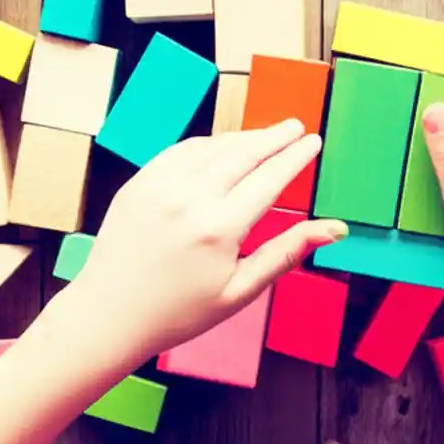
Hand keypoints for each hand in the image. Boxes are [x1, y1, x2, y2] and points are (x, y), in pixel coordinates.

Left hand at [55, 120, 346, 364]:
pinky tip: (222, 146)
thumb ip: (286, 253)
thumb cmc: (178, 313)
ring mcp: (159, 186)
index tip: (313, 142)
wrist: (109, 315)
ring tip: (266, 136)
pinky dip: (207, 144)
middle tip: (296, 127)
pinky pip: (180, 151)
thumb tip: (334, 229)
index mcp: (218, 228)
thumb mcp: (240, 291)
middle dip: (274, 137)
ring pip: (211, 147)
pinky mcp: (138, 183)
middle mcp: (188, 198)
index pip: (268, 179)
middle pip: (242, 153)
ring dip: (242, 137)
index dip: (294, 157)